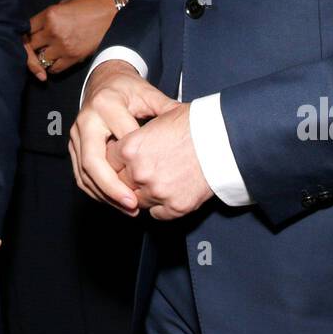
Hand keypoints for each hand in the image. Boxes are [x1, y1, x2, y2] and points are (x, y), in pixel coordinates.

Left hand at [25, 0, 118, 79]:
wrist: (113, 15)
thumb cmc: (90, 7)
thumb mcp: (65, 4)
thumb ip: (48, 16)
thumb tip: (36, 29)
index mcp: (50, 15)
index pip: (25, 29)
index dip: (24, 34)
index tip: (27, 37)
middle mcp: (53, 31)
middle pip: (30, 46)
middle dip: (30, 47)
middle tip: (34, 49)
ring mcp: (63, 46)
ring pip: (40, 59)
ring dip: (41, 58)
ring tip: (45, 54)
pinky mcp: (74, 58)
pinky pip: (54, 68)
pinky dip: (51, 67)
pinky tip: (54, 61)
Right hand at [69, 60, 179, 211]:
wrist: (104, 82)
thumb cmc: (129, 89)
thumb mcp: (149, 94)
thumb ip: (167, 110)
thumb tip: (195, 124)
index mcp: (106, 105)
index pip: (121, 139)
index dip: (137, 162)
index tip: (153, 179)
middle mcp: (86, 120)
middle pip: (93, 160)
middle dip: (112, 187)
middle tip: (133, 204)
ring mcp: (76, 135)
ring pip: (84, 173)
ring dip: (105, 195)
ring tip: (128, 209)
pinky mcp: (73, 146)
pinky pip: (80, 175)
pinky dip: (97, 192)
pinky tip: (115, 202)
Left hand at [116, 104, 214, 220]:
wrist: (223, 140)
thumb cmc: (195, 124)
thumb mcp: (159, 119)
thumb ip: (137, 135)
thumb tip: (127, 142)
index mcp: (131, 148)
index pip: (109, 161)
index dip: (116, 160)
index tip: (123, 161)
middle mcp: (139, 172)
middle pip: (120, 183)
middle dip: (127, 178)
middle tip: (142, 170)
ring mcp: (157, 192)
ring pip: (137, 200)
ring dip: (144, 193)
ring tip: (159, 179)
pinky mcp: (175, 207)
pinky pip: (158, 214)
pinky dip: (162, 207)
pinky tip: (170, 192)